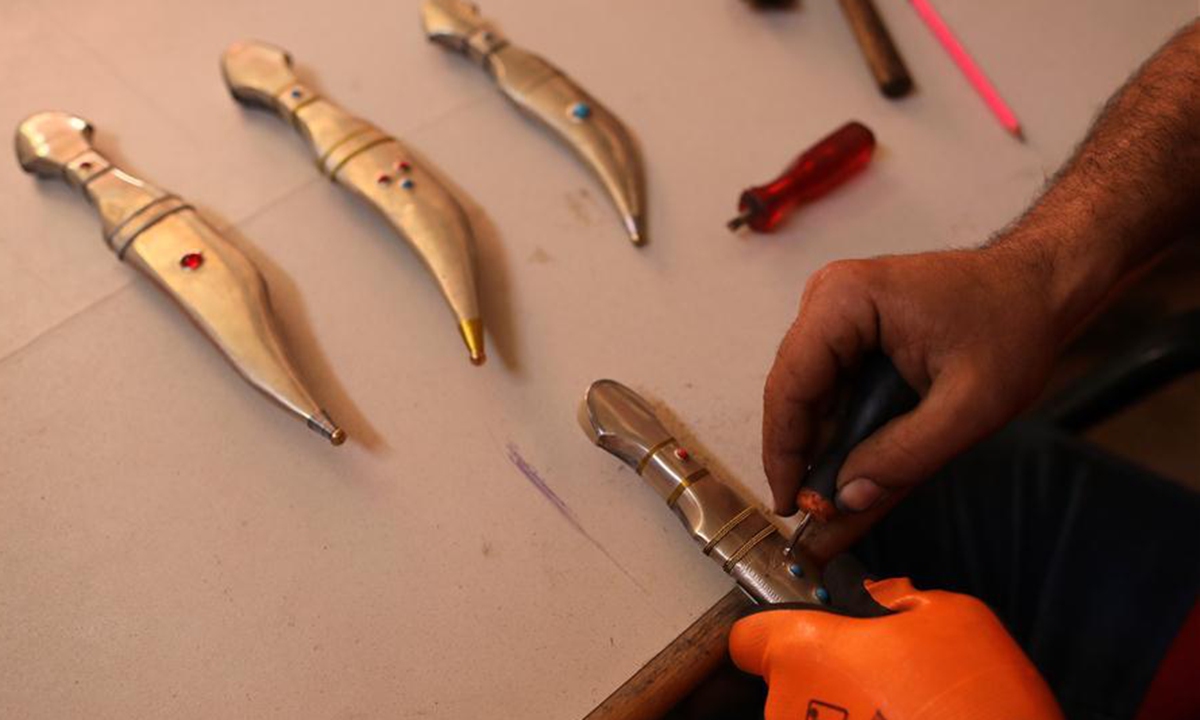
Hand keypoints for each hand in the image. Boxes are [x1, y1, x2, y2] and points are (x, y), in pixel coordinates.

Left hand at [729, 557, 1062, 719]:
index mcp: (801, 653)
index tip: (804, 630)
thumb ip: (892, 600)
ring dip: (845, 713)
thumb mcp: (949, 616)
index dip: (776, 628)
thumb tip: (871, 599)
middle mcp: (786, 710)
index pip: (749, 637)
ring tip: (900, 713)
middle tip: (882, 678)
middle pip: (787, 683)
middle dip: (827, 675)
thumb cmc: (976, 701)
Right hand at [762, 245, 1061, 519]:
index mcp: (846, 300)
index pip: (790, 386)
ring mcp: (836, 315)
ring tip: (836, 505)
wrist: (1040, 287)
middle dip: (803, 456)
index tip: (788, 504)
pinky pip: (832, 391)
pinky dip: (843, 433)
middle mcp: (828, 299)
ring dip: (824, 450)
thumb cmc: (1013, 323)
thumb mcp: (970, 405)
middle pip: (793, 393)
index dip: (783, 452)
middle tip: (814, 516)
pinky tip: (854, 473)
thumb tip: (848, 498)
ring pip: (810, 398)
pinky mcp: (849, 332)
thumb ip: (907, 457)